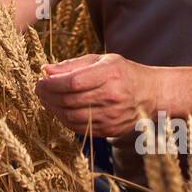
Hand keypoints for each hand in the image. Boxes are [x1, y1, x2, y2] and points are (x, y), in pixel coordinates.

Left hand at [35, 53, 159, 138]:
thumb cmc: (123, 73)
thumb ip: (73, 65)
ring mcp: (112, 116)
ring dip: (53, 109)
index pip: (72, 81)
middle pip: (69, 100)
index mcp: (110, 74)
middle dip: (48, 96)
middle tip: (39, 90)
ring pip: (71, 117)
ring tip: (46, 100)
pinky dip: (64, 120)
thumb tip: (46, 70)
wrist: (151, 94)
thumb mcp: (101, 60)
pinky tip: (59, 110)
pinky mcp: (110, 130)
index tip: (41, 80)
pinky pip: (79, 128)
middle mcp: (112, 96)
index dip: (52, 83)